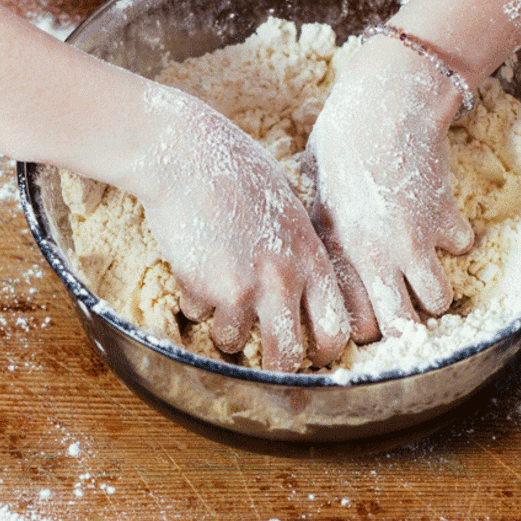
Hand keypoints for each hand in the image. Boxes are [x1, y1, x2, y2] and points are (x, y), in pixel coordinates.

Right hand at [117, 86, 349, 370]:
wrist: (186, 154)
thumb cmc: (237, 172)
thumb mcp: (287, 209)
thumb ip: (300, 251)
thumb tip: (303, 291)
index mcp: (310, 258)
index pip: (335, 328)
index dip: (323, 350)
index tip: (309, 351)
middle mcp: (282, 280)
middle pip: (287, 355)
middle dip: (274, 367)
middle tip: (262, 360)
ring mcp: (241, 286)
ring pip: (233, 341)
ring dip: (223, 327)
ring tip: (217, 296)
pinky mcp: (201, 287)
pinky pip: (196, 314)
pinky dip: (192, 298)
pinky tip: (192, 262)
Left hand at [303, 35, 474, 342]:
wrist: (386, 104)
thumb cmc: (340, 140)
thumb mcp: (315, 189)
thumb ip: (321, 227)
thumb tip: (310, 246)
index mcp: (340, 251)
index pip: (356, 323)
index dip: (364, 327)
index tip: (367, 317)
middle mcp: (378, 255)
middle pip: (400, 326)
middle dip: (403, 328)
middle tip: (400, 312)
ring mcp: (416, 240)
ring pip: (438, 300)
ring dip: (433, 291)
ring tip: (421, 274)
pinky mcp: (447, 218)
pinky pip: (462, 248)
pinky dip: (456, 242)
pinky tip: (441, 226)